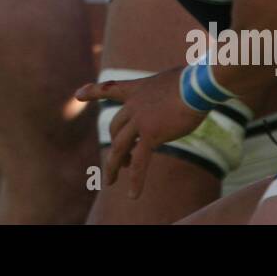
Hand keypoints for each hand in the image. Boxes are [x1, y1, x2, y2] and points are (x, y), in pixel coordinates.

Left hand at [75, 69, 205, 198]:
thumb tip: (176, 99)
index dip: (93, 92)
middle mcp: (134, 105)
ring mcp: (139, 120)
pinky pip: (140, 161)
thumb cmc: (194, 80)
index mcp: (137, 89)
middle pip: (116, 128)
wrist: (198, 85)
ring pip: (120, 147)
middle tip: (119, 164)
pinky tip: (133, 195)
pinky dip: (136, 179)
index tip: (78, 94)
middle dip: (115, 148)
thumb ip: (166, 94)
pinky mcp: (150, 134)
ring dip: (114, 166)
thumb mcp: (173, 80)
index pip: (110, 89)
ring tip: (110, 181)